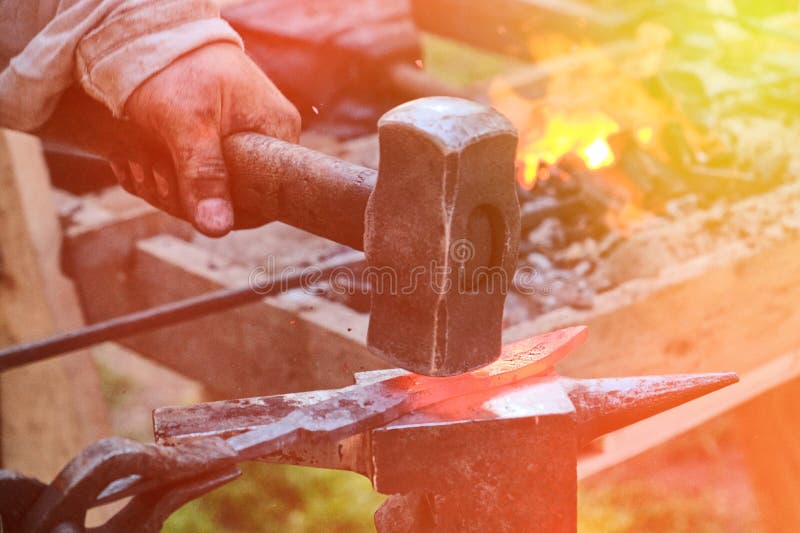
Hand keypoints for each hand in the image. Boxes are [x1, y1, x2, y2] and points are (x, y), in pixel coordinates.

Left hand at [120, 43, 300, 236]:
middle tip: (150, 173)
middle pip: (231, 200)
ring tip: (139, 161)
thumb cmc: (175, 68)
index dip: (225, 210)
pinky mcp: (215, 145)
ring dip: (165, 187)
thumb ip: (203, 175)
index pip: (266, 200)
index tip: (184, 197)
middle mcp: (267, 140)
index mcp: (278, 133)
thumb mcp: (188, 123)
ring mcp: (242, 144)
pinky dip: (161, 176)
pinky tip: (140, 160)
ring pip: (206, 192)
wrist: (149, 34)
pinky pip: (193, 178)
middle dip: (183, 196)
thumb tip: (217, 229)